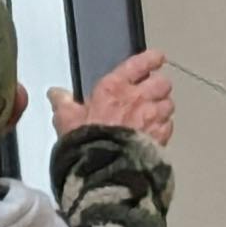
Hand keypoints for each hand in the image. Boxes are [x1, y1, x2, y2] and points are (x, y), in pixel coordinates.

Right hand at [55, 49, 174, 145]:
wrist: (106, 169)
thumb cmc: (87, 141)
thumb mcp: (66, 120)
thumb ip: (63, 103)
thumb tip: (56, 94)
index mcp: (114, 88)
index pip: (139, 64)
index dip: (151, 59)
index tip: (156, 57)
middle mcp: (138, 98)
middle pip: (162, 82)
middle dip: (158, 85)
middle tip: (151, 90)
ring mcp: (153, 117)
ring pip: (169, 103)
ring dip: (163, 106)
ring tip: (154, 113)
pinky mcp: (162, 136)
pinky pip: (169, 126)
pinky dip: (164, 127)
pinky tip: (154, 131)